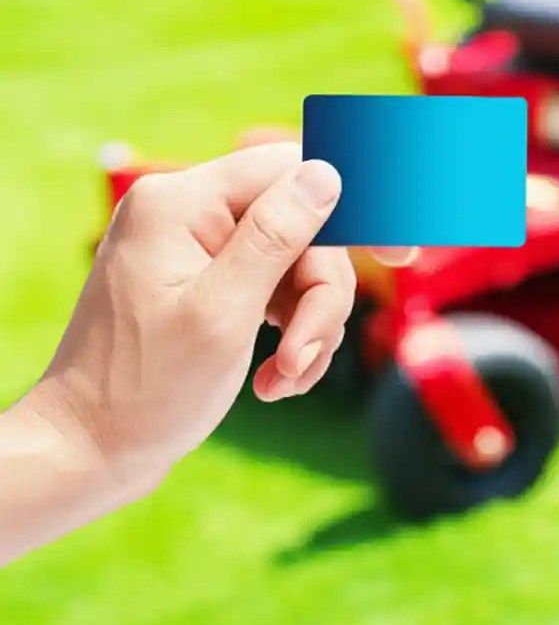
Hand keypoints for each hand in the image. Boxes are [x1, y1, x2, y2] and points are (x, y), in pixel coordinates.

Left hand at [34, 143, 354, 485]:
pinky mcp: (206, 285)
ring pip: (297, 266)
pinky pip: (276, 292)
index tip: (401, 255)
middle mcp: (186, 215)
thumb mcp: (222, 314)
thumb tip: (327, 173)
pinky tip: (274, 383)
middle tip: (305, 358)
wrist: (91, 453)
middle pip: (302, 228)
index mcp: (180, 205)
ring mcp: (196, 251)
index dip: (352, 207)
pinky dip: (290, 336)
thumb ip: (275, 237)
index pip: (289, 171)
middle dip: (321, 299)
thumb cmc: (146, 390)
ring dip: (309, 328)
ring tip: (285, 381)